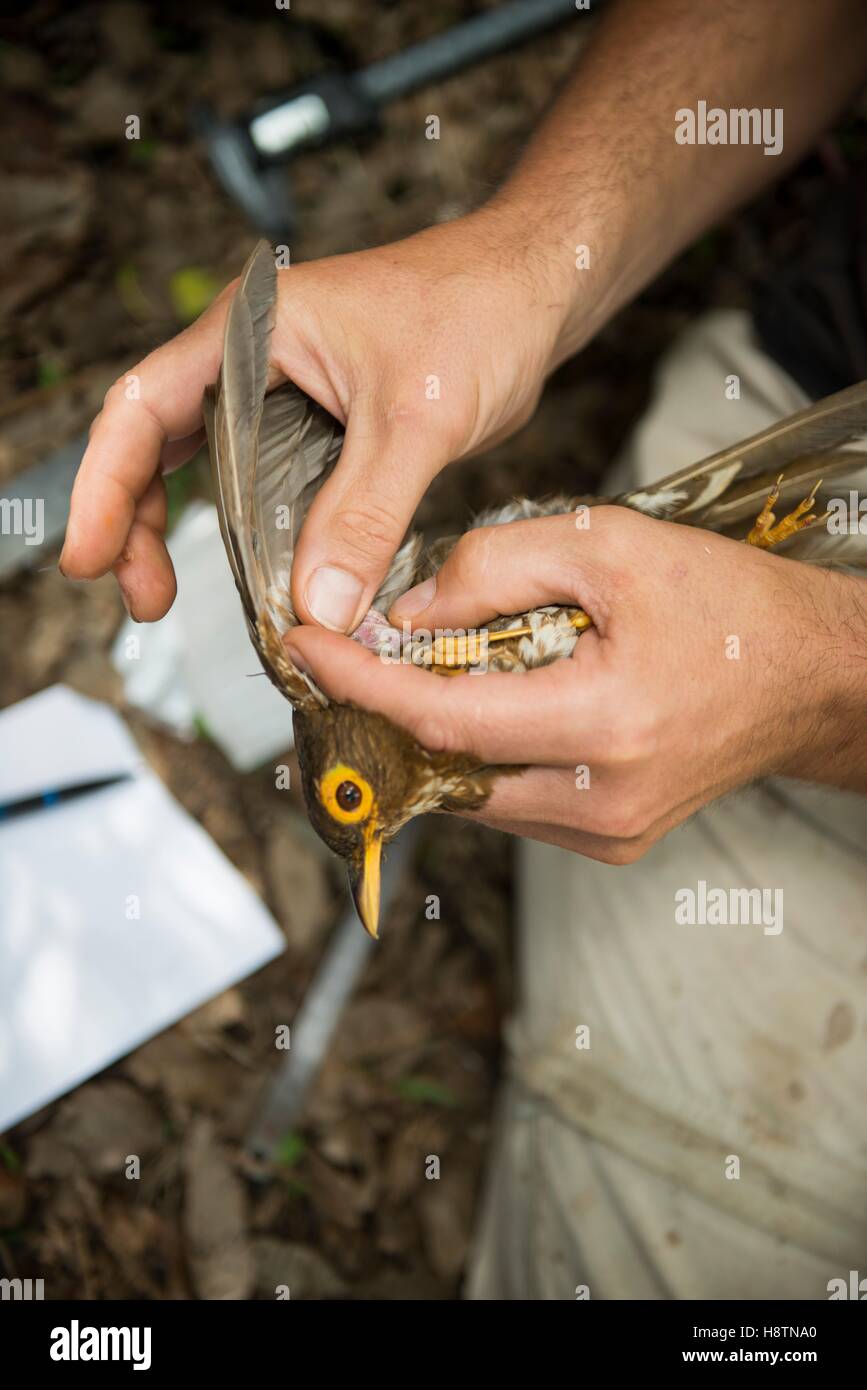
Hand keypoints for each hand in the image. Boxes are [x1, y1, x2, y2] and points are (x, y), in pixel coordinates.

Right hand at [59, 210, 571, 626]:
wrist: (536, 290)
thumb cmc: (480, 310)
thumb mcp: (419, 418)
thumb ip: (366, 513)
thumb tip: (318, 605)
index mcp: (252, 331)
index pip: (143, 407)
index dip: (104, 488)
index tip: (89, 557)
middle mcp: (253, 362)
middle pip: (154, 444)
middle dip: (135, 523)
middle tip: (141, 599)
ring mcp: (284, 394)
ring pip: (205, 470)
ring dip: (183, 533)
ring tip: (168, 594)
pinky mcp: (320, 428)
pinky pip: (263, 486)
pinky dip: (250, 535)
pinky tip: (255, 578)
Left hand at [284, 507, 866, 860]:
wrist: (810, 679)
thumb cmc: (727, 607)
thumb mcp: (610, 547)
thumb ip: (495, 568)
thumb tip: (408, 613)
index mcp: (603, 725)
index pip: (439, 717)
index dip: (359, 681)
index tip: (303, 648)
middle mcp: (599, 802)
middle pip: (445, 765)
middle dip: (387, 706)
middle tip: (353, 650)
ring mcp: (606, 835)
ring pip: (473, 789)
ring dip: (437, 729)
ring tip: (437, 665)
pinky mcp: (610, 842)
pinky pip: (512, 802)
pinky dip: (483, 752)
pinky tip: (495, 701)